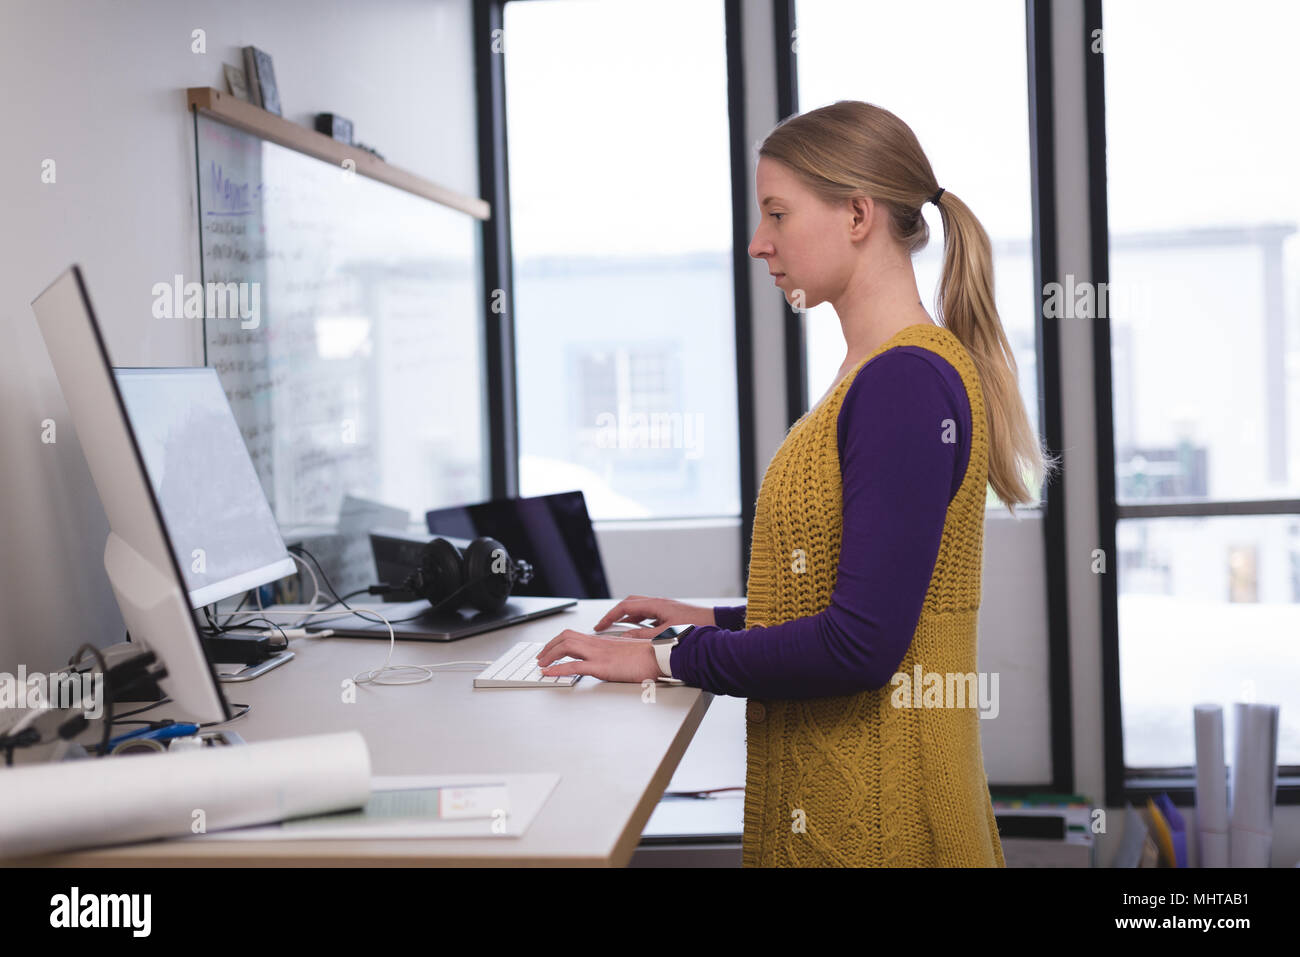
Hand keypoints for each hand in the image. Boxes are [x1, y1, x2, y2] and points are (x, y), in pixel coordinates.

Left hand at [535, 629, 661, 682]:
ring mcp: (599, 654)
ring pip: (566, 646)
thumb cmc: (649, 656)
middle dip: (549, 646)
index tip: (550, 650)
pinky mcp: (602, 666)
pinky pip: (574, 665)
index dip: (558, 641)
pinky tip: (549, 673)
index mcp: (603, 641)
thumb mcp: (627, 653)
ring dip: (549, 655)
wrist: (660, 656)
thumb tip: (611, 661)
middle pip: (565, 637)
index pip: (574, 635)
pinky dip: (558, 669)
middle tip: (541, 657)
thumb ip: (615, 654)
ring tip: (541, 664)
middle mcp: (598, 644)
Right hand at [592, 596, 713, 638]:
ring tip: (618, 631)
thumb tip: (625, 639)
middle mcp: (659, 603)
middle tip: (605, 626)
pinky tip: (639, 634)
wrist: (716, 623)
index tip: (600, 625)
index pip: (625, 607)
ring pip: (640, 611)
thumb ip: (643, 637)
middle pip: (630, 605)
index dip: (610, 616)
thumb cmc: (695, 626)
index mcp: (655, 604)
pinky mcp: (670, 614)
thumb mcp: (665, 634)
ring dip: (628, 619)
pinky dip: (640, 623)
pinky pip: (649, 616)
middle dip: (616, 615)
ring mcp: (664, 608)